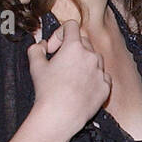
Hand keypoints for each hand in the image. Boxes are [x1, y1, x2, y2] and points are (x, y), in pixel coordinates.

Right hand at [27, 18, 111, 138]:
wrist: (62, 115)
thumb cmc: (47, 91)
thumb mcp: (35, 66)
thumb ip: (36, 49)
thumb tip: (40, 45)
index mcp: (74, 46)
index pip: (71, 25)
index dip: (60, 33)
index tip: (53, 48)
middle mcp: (91, 56)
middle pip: (84, 41)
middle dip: (72, 48)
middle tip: (61, 62)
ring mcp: (101, 71)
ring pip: (95, 58)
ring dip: (84, 62)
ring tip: (72, 76)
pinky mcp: (106, 86)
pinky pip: (103, 76)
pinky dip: (94, 78)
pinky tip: (82, 88)